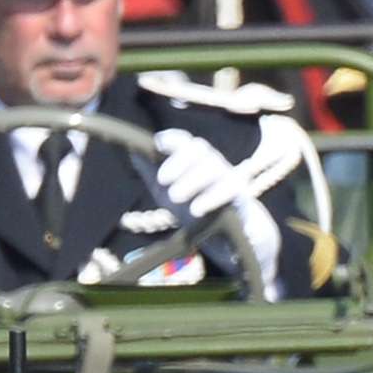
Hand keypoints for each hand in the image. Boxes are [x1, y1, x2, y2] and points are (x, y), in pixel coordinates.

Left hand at [149, 133, 284, 293]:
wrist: (225, 234)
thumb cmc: (193, 205)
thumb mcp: (165, 191)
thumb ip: (150, 172)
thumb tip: (132, 152)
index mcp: (192, 159)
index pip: (184, 140)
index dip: (172, 138)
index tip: (158, 144)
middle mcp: (211, 162)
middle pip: (199, 147)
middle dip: (179, 161)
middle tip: (162, 180)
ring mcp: (227, 176)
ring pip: (214, 166)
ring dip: (192, 180)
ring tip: (175, 198)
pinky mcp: (239, 195)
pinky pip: (229, 188)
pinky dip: (211, 197)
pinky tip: (197, 209)